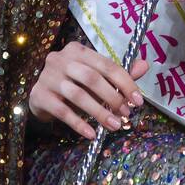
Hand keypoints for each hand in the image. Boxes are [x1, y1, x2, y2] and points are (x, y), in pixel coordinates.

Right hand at [29, 41, 147, 139]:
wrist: (41, 96)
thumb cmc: (73, 83)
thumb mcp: (95, 76)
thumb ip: (118, 73)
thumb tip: (144, 66)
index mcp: (77, 50)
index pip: (106, 65)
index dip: (125, 83)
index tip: (138, 101)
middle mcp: (60, 58)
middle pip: (92, 78)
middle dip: (112, 97)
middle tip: (125, 114)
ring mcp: (47, 76)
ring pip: (78, 95)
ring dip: (99, 112)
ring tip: (114, 125)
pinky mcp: (39, 95)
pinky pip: (62, 111)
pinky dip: (79, 123)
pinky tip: (92, 133)